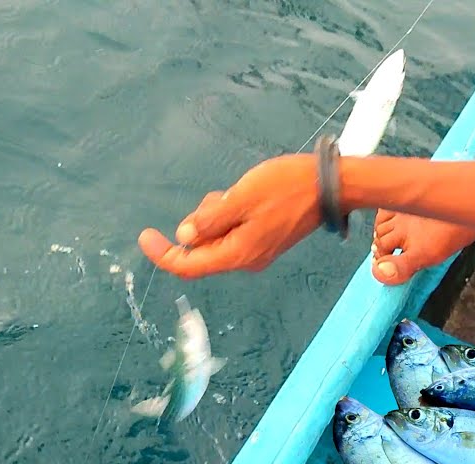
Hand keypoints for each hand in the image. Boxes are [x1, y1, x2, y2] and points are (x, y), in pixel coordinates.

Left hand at [138, 154, 321, 278]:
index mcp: (237, 254)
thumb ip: (210, 220)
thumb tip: (183, 238)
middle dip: (198, 224)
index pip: (188, 265)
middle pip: (202, 250)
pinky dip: (229, 216)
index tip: (145, 236)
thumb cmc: (287, 187)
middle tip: (219, 197)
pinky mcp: (263, 240)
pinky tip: (244, 197)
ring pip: (217, 238)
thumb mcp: (241, 198)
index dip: (162, 255)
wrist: (329, 186)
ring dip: (215, 215)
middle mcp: (245, 260)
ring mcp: (255, 252)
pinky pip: (232, 232)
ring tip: (237, 194)